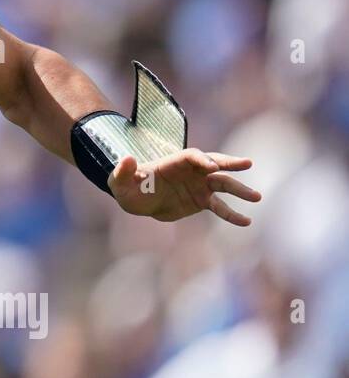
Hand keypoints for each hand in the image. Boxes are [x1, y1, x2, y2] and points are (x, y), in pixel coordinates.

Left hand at [109, 149, 260, 226]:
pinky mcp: (201, 201)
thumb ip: (123, 170)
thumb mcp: (120, 181)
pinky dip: (232, 214)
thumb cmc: (127, 187)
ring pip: (222, 184)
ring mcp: (198, 185)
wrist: (138, 201)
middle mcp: (190, 170)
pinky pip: (220, 207)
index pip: (191, 156)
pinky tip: (246, 222)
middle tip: (247, 163)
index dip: (202, 159)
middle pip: (213, 164)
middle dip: (229, 163)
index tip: (212, 167)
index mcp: (173, 162)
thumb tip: (126, 158)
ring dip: (239, 190)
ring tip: (257, 197)